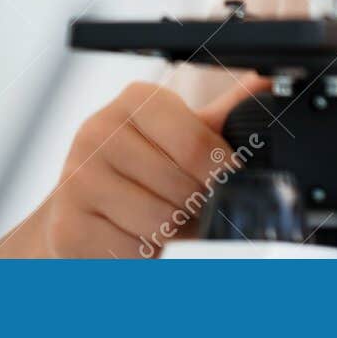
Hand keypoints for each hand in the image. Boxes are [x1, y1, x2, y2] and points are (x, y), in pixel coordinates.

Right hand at [0, 74, 268, 258]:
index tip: (219, 181)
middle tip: (187, 206)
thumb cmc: (139, 171)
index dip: (219, 173)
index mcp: (135, 100)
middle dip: (194, 206)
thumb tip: (269, 82)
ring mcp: (76, 178)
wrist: (81, 210)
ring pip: (158, 221)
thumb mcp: (181, 135)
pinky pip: (131, 250)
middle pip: (181, 186)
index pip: (199, 144)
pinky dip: (143, 255)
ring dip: (171, 233)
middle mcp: (98, 130)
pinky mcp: (67, 225)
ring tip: (163, 222)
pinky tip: (135, 238)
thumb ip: (224, 113)